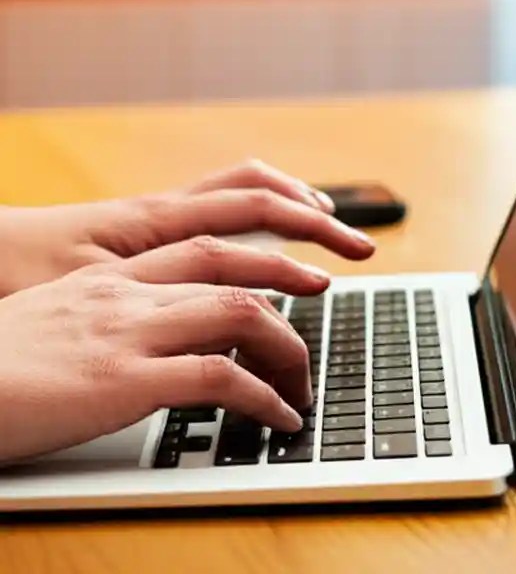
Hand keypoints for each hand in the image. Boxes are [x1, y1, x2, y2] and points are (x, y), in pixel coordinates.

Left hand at [0, 160, 373, 297]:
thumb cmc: (13, 278)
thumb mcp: (87, 300)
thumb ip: (161, 310)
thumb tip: (226, 335)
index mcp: (156, 221)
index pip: (255, 211)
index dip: (308, 237)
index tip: (339, 274)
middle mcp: (163, 210)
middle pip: (260, 189)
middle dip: (317, 215)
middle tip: (359, 248)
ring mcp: (155, 218)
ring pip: (240, 189)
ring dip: (291, 203)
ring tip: (324, 228)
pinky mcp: (144, 232)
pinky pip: (215, 210)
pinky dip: (255, 217)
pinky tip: (262, 247)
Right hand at [0, 236, 328, 463]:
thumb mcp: (52, 327)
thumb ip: (108, 323)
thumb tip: (153, 346)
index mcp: (107, 280)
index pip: (206, 248)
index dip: (262, 260)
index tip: (294, 280)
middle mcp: (125, 294)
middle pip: (240, 275)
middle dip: (294, 298)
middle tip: (311, 342)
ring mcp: (128, 333)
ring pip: (246, 316)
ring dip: (290, 353)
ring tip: (301, 388)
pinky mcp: (124, 381)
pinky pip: (224, 380)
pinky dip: (266, 399)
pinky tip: (279, 419)